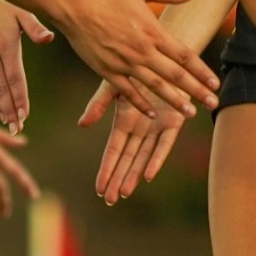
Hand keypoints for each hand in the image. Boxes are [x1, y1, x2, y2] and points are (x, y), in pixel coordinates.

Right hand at [0, 0, 55, 133]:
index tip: (25, 115)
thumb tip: (48, 39)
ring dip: (0, 109)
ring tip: (11, 125)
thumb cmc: (2, 6)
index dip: (20, 98)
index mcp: (6, 45)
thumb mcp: (22, 12)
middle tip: (18, 128)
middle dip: (10, 111)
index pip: (14, 78)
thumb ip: (36, 28)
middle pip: (1, 89)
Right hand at [59, 0, 221, 116]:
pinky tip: (151, 113)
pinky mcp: (106, 71)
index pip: (184, 55)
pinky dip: (140, 103)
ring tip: (190, 113)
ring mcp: (124, 63)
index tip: (215, 82)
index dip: (201, 71)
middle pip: (175, 75)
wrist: (73, 3)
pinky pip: (127, 91)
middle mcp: (141, 51)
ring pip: (155, 87)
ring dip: (173, 100)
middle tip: (213, 103)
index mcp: (152, 32)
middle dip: (196, 91)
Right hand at [80, 80, 188, 204]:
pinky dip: (156, 159)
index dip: (107, 168)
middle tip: (109, 199)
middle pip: (127, 158)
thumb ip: (99, 105)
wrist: (166, 56)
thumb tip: (81, 124)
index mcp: (125, 120)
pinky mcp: (174, 123)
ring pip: (144, 156)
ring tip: (123, 193)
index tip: (98, 188)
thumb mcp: (113, 85)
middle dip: (118, 178)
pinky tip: (148, 175)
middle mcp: (141, 128)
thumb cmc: (137, 68)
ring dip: (134, 174)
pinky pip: (164, 144)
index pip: (114, 150)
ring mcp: (157, 127)